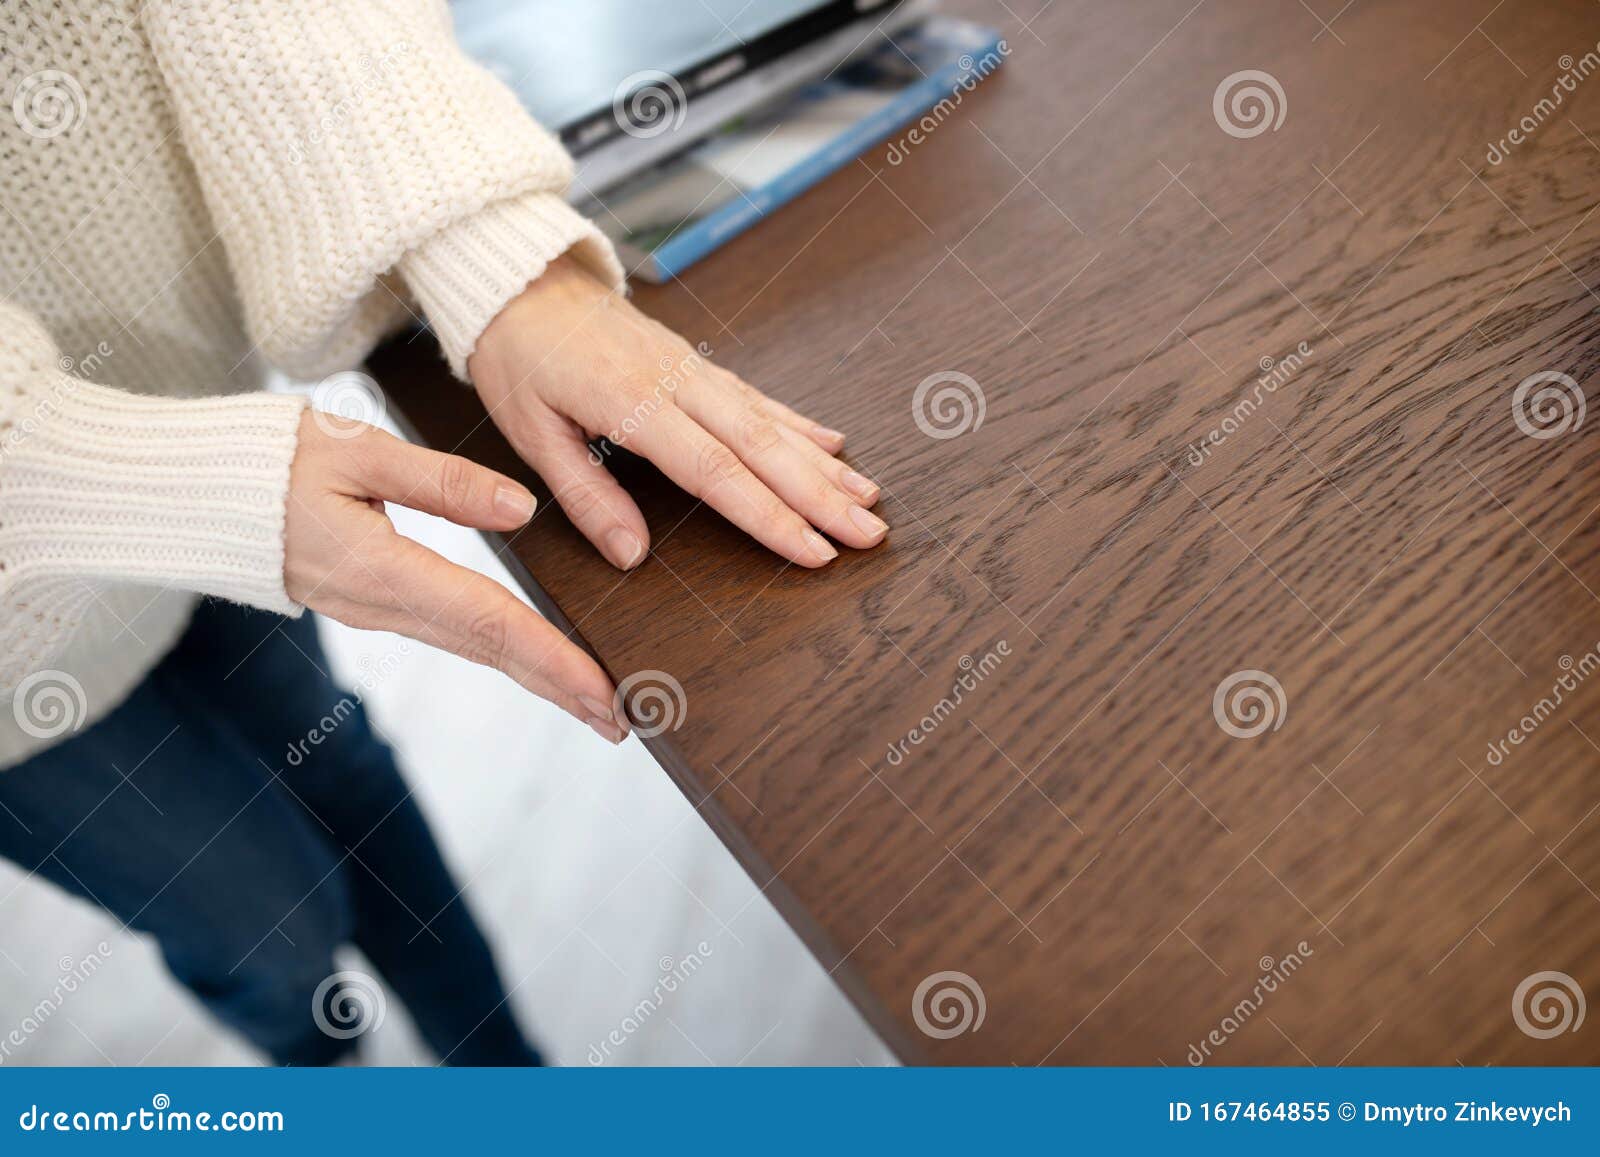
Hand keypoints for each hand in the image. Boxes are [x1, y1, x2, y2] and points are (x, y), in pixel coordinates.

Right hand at [283, 410, 627, 742]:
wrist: (189, 493)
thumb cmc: (268, 461)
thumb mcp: (354, 450)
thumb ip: (440, 481)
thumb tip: (521, 509)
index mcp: (383, 570)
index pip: (490, 622)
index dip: (553, 659)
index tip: (604, 691)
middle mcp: (383, 604)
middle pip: (490, 650)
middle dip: (559, 686)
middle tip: (622, 720)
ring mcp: (375, 609)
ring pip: (472, 647)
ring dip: (535, 673)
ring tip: (592, 698)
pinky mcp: (371, 600)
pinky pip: (449, 633)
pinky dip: (499, 649)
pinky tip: (530, 657)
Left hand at [467, 255, 886, 570]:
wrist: (520, 279)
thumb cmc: (519, 357)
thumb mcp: (531, 433)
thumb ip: (585, 495)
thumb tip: (630, 554)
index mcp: (634, 403)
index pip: (715, 472)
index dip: (769, 516)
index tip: (813, 551)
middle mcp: (677, 383)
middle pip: (762, 448)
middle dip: (821, 497)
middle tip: (869, 536)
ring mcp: (693, 369)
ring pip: (771, 422)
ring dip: (824, 465)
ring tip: (870, 500)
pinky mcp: (696, 362)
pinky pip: (758, 397)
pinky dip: (801, 422)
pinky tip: (835, 444)